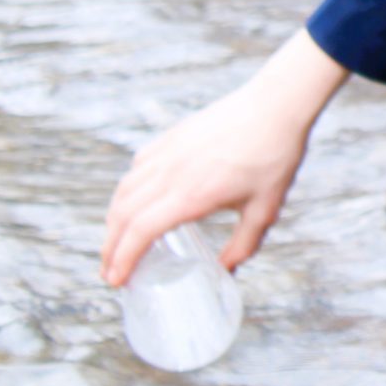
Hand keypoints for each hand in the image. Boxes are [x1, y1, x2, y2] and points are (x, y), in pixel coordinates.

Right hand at [101, 30, 348, 284]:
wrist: (275, 105)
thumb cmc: (274, 156)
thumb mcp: (264, 210)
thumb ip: (243, 245)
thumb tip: (227, 271)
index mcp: (191, 195)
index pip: (141, 232)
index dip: (123, 259)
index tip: (117, 280)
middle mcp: (170, 173)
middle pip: (123, 216)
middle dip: (110, 248)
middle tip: (110, 271)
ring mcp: (166, 152)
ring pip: (124, 191)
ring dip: (113, 222)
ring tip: (116, 243)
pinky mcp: (170, 137)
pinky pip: (137, 168)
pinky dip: (127, 191)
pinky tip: (135, 202)